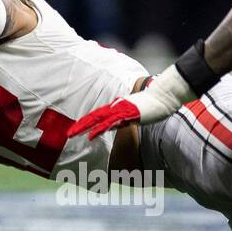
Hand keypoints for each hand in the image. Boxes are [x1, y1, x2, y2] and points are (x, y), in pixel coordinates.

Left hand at [66, 64, 197, 138]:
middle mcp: (116, 108)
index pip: (97, 116)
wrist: (163, 96)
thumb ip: (125, 118)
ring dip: (85, 127)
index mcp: (116, 108)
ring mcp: (121, 110)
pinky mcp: (127, 114)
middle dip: (80, 126)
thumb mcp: (135, 113)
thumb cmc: (152, 104)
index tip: (75, 130)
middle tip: (68, 134)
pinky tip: (92, 135)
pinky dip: (100, 129)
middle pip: (93, 117)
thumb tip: (116, 125)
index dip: (85, 122)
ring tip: (73, 134)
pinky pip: (111, 123)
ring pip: (98, 119)